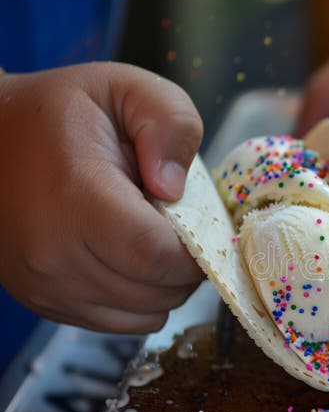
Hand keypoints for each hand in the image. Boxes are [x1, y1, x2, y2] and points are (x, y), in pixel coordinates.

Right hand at [0, 62, 204, 332]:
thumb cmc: (62, 111)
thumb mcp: (126, 88)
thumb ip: (170, 123)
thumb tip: (175, 187)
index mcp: (75, 199)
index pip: (155, 256)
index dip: (196, 249)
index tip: (202, 225)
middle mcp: (51, 254)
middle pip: (154, 292)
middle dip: (186, 267)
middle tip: (179, 227)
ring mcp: (42, 284)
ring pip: (143, 315)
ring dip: (165, 285)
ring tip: (151, 238)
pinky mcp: (42, 301)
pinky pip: (119, 324)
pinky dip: (140, 299)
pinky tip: (129, 258)